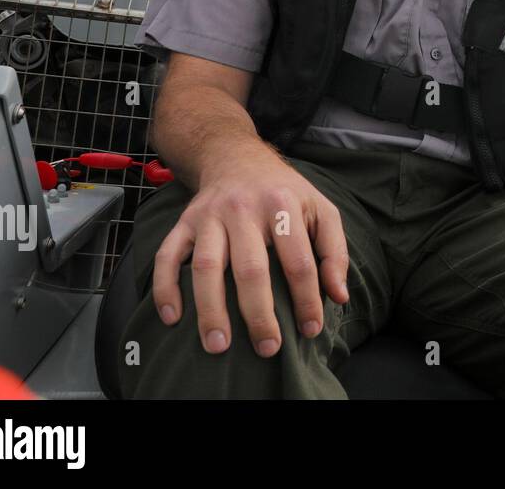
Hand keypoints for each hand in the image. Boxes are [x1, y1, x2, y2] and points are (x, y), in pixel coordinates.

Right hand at [151, 156, 349, 357]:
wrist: (236, 157)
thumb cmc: (285, 193)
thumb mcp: (321, 210)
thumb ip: (335, 252)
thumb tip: (338, 296)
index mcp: (283, 206)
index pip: (298, 261)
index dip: (306, 299)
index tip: (309, 330)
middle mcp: (244, 209)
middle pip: (251, 269)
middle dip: (259, 314)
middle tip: (267, 348)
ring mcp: (210, 215)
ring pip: (207, 267)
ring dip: (210, 309)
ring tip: (218, 345)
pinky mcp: (184, 221)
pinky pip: (167, 256)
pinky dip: (166, 287)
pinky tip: (172, 317)